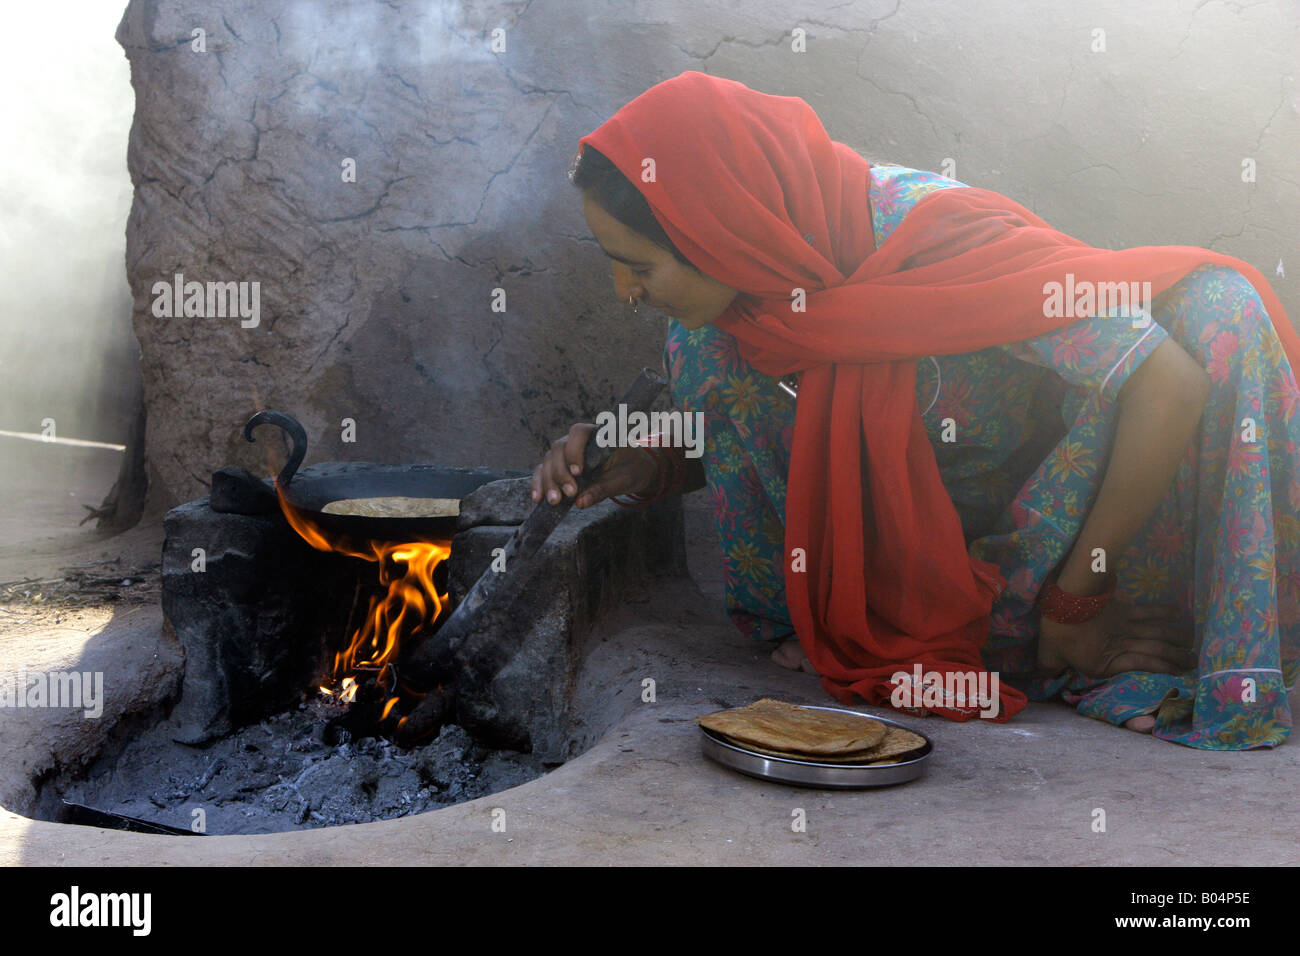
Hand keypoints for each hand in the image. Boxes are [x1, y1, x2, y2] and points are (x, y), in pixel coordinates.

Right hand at [529, 422, 660, 508]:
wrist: (634, 472)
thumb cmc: (633, 469)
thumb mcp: (624, 480)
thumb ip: (603, 489)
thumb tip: (580, 503)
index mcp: (598, 433)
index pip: (578, 432)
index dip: (574, 450)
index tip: (578, 472)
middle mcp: (578, 441)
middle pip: (558, 449)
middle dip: (560, 472)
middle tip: (569, 493)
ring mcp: (566, 453)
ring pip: (548, 461)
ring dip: (548, 481)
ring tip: (554, 501)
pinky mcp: (560, 467)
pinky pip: (544, 471)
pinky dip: (539, 484)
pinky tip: (538, 499)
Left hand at [1037, 598, 1195, 679]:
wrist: (1064, 601)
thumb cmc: (1057, 631)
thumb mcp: (1049, 655)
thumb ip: (1050, 667)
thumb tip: (1044, 675)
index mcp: (1107, 661)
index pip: (1141, 667)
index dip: (1161, 671)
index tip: (1179, 676)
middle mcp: (1122, 644)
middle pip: (1156, 651)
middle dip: (1177, 658)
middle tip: (1195, 663)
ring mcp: (1126, 625)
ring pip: (1157, 633)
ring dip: (1176, 639)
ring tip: (1193, 646)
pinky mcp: (1124, 608)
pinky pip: (1149, 610)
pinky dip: (1165, 610)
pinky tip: (1180, 612)